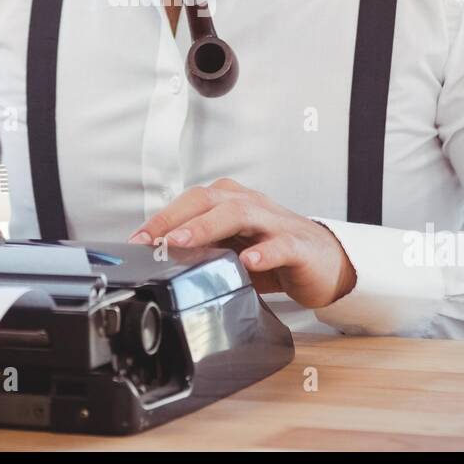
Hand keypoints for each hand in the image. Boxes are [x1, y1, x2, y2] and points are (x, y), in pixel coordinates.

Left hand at [126, 178, 356, 307]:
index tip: (138, 239)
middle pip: (209, 201)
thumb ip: (202, 250)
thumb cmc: (273, 253)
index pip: (190, 201)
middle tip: (153, 240)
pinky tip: (248, 261)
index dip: (162, 218)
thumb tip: (160, 262)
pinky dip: (263, 252)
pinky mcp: (297, 246)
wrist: (325, 262)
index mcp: (231, 203)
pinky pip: (280, 245)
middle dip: (176, 219)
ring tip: (183, 243)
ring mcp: (274, 223)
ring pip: (238, 214)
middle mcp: (250, 205)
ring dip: (207, 227)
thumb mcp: (232, 250)